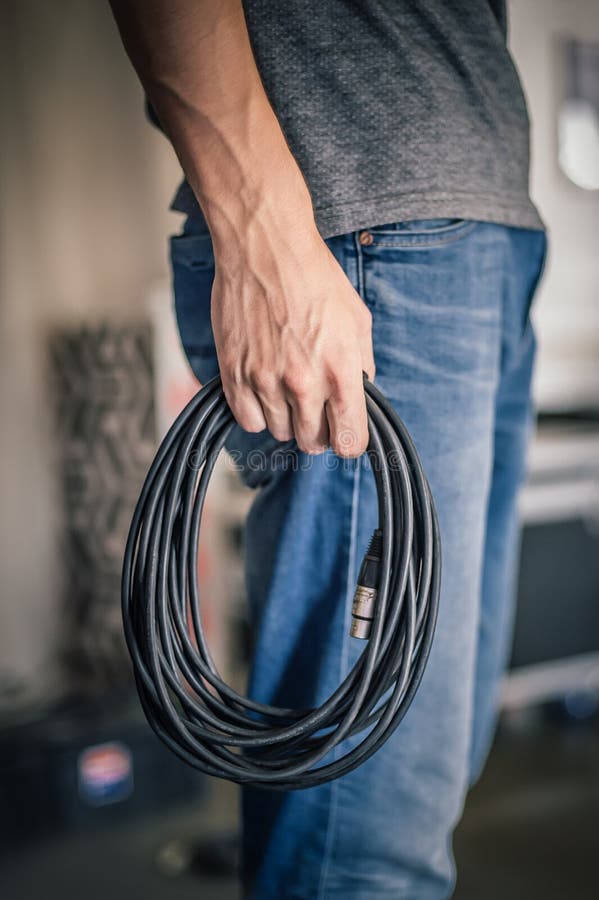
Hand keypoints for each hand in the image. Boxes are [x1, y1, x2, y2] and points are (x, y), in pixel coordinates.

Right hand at [210, 221, 374, 456]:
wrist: (265, 246)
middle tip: (316, 406)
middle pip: (313, 443)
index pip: (350, 441)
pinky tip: (264, 389)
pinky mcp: (234, 373)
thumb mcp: (358, 319)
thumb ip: (362, 366)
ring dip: (287, 418)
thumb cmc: (314, 277)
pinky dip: (257, 412)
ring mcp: (265, 380)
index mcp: (340, 370)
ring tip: (288, 388)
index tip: (344, 430)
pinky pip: (248, 420)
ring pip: (281, 433)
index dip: (349, 440)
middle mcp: (303, 382)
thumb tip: (360, 397)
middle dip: (319, 430)